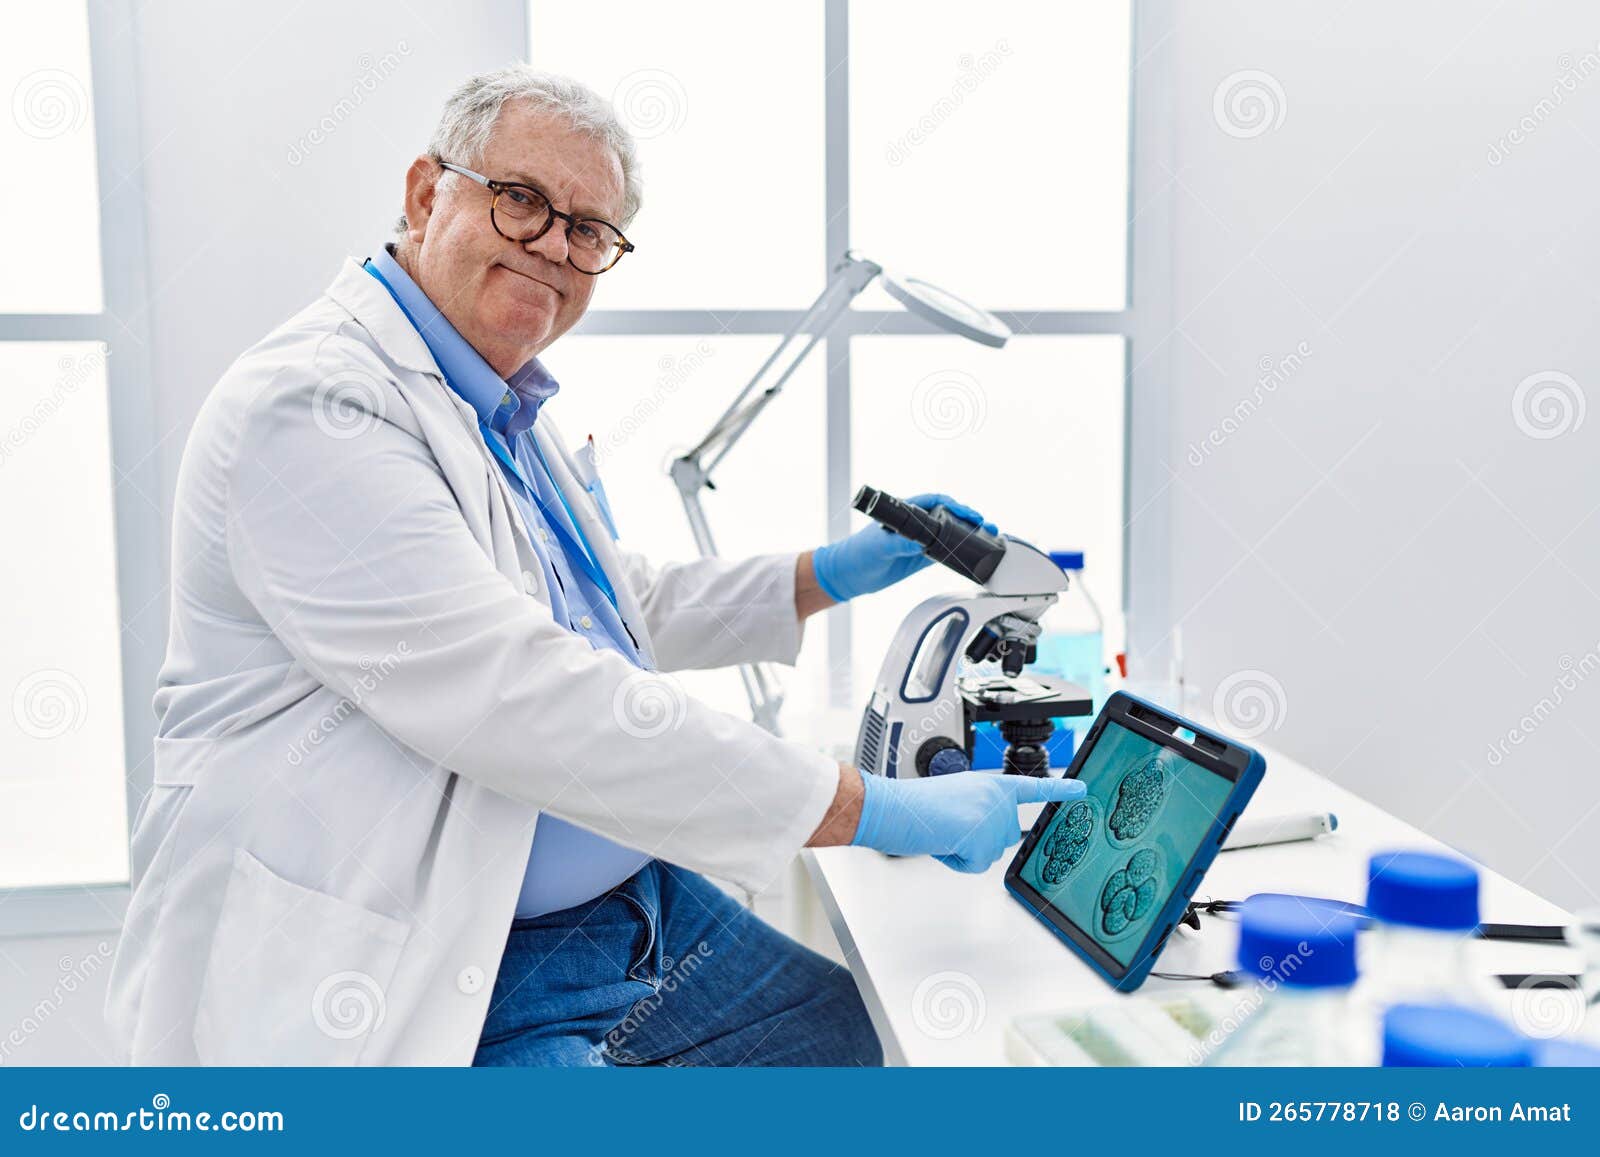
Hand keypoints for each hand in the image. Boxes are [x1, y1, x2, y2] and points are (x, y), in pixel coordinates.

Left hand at [810, 493, 995, 602]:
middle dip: (968, 518)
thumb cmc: (857, 553)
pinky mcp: (920, 557)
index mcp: (905, 512)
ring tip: (988, 537)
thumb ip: (898, 543)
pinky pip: (945, 552)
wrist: (849, 575)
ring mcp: (920, 540)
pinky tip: (973, 554)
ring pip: (950, 533)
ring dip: (968, 535)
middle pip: (948, 515)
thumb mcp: (878, 546)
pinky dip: (960, 552)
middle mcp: (915, 523)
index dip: (954, 505)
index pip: (935, 501)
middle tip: (985, 525)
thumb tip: (919, 543)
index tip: (967, 513)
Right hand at [851, 770, 1086, 872]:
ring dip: (966, 850)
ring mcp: (993, 819)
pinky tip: (943, 841)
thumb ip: (980, 808)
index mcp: (990, 784)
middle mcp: (997, 798)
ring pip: (989, 853)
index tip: (1083, 790)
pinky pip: (974, 865)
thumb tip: (984, 834)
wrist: (896, 808)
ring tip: (942, 831)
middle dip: (980, 840)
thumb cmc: (916, 803)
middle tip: (951, 826)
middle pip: (1005, 836)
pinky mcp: (983, 840)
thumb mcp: (957, 796)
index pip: (1031, 787)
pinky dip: (956, 860)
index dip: (1059, 790)